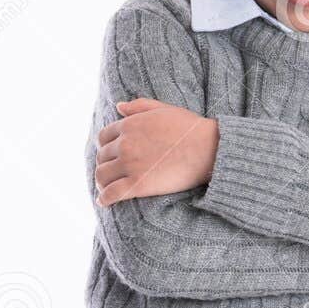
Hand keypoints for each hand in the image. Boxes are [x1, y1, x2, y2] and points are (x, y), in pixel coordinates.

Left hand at [95, 97, 219, 206]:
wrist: (207, 148)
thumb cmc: (189, 128)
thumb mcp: (163, 108)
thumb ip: (139, 106)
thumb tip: (118, 106)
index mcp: (129, 125)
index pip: (103, 137)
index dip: (104, 147)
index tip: (110, 155)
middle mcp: (124, 144)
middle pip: (101, 157)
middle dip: (104, 165)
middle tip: (109, 173)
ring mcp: (129, 165)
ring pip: (102, 176)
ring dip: (101, 182)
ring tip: (105, 188)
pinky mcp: (137, 184)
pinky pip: (112, 193)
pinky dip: (104, 199)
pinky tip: (104, 202)